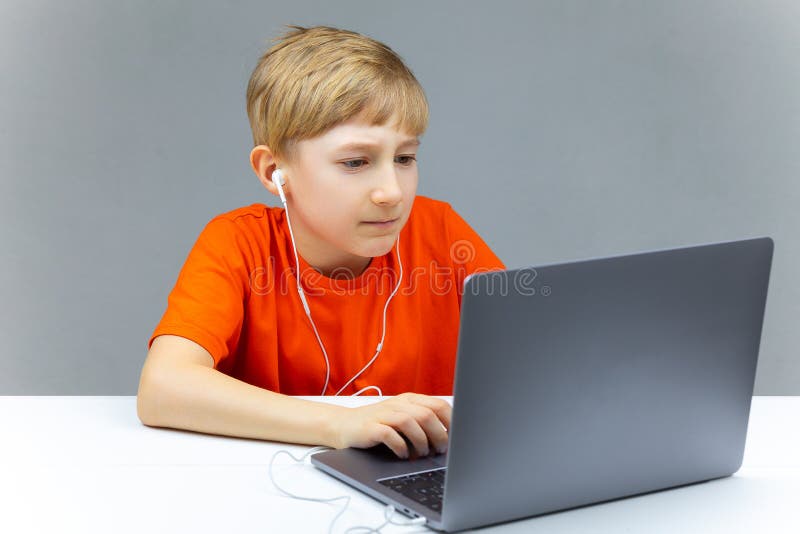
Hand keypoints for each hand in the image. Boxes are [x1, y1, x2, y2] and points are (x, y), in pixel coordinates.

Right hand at [333, 392, 450, 458]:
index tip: (456, 437)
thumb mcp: (401, 418)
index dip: (450, 421)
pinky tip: (403, 455)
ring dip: (421, 442)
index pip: (438, 405)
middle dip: (438, 435)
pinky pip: (390, 434)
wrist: (343, 426)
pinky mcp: (370, 427)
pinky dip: (400, 447)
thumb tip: (448, 440)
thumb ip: (422, 423)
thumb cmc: (377, 425)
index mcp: (409, 400)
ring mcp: (383, 414)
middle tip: (439, 450)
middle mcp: (397, 404)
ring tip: (421, 455)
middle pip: (427, 414)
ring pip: (410, 422)